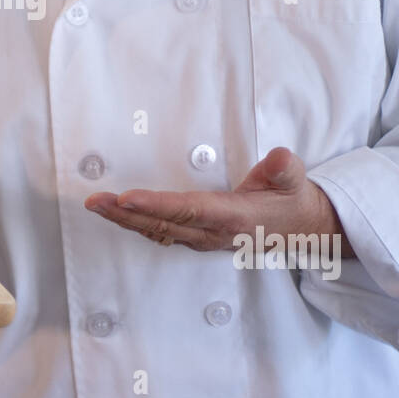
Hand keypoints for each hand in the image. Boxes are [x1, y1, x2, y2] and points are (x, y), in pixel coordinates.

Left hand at [85, 146, 353, 256]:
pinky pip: (163, 234)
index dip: (156, 206)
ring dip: (125, 221)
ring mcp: (204, 240)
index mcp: (234, 217)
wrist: (302, 230)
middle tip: (96, 202)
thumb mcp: (296, 180)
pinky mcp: (199, 239)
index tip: (127, 198)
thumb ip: (285, 169)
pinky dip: (138, 226)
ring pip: (158, 232)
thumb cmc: (293, 200)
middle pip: (163, 225)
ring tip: (97, 206)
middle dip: (127, 215)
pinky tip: (119, 216)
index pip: (189, 210)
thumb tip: (279, 158)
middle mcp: (213, 233)